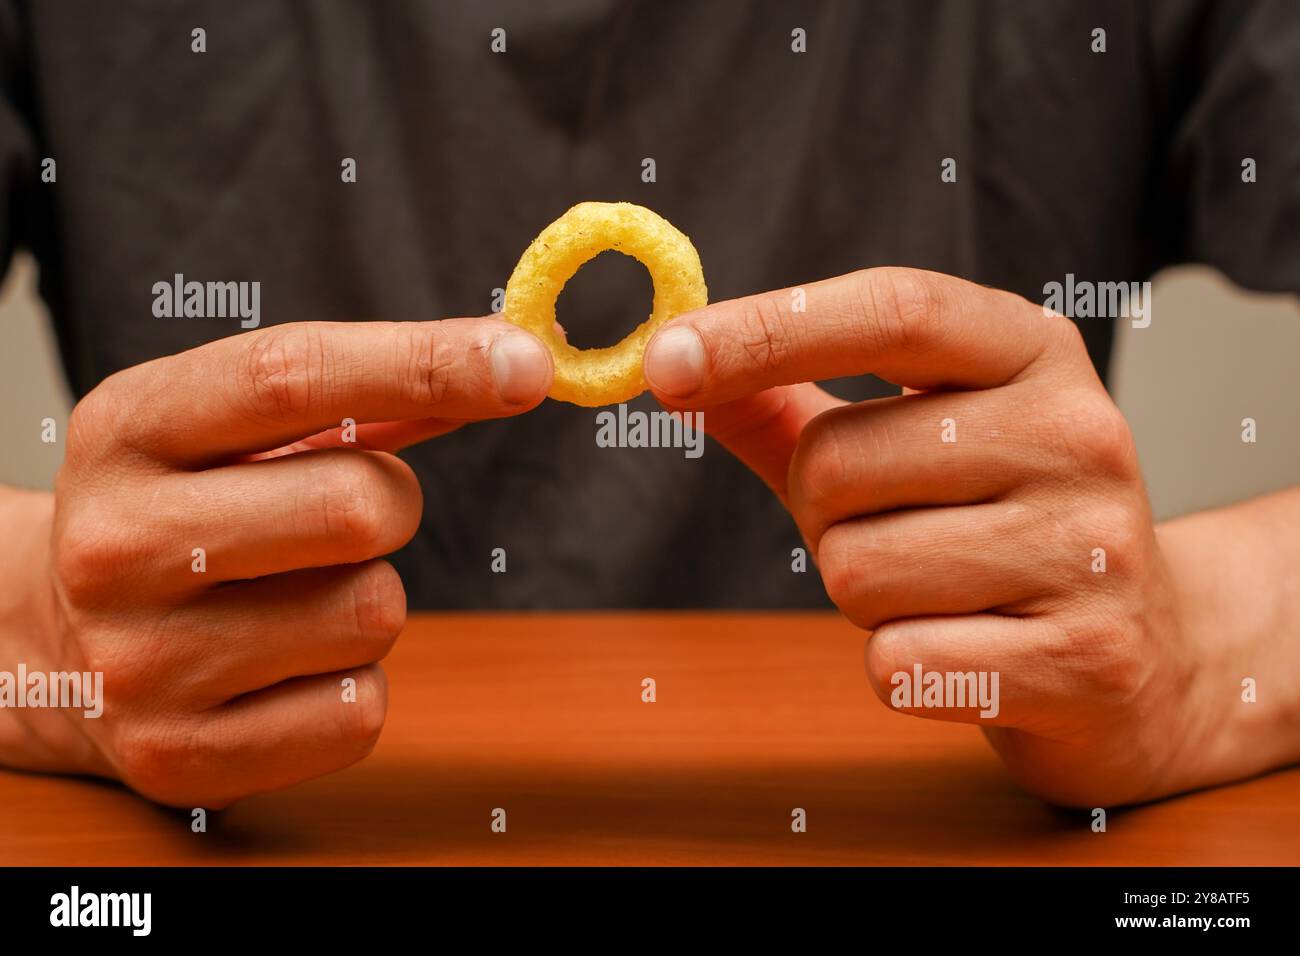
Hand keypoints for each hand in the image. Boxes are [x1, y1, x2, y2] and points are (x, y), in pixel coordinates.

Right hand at [2, 318, 550, 806]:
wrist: (55, 648)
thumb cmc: (182, 515)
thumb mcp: (228, 430)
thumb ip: (360, 396)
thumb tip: (508, 365)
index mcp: (128, 429)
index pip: (290, 376)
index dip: (423, 362)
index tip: (526, 363)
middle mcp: (116, 544)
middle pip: (356, 505)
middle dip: (392, 504)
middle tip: (343, 516)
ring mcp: (140, 662)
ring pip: (374, 613)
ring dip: (368, 598)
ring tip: (292, 595)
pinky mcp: (180, 757)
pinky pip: (358, 711)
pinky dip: (352, 684)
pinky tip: (284, 667)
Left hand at [644, 267, 1235, 806]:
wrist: (1146, 655)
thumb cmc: (996, 531)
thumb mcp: (913, 445)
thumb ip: (793, 409)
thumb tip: (677, 371)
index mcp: (1032, 351)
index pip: (891, 310)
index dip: (766, 329)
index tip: (663, 359)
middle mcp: (1075, 432)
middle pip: (836, 463)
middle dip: (824, 514)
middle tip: (900, 530)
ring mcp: (1091, 546)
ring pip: (853, 571)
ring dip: (863, 596)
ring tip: (945, 592)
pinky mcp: (1085, 657)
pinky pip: (895, 662)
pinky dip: (900, 667)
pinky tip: (970, 653)